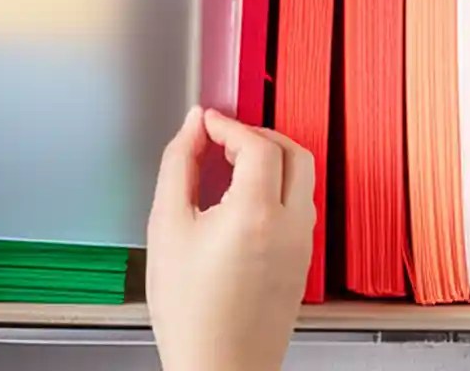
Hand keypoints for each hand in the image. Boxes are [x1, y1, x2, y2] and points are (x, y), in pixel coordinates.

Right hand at [146, 108, 314, 370]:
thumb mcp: (166, 226)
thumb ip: (179, 165)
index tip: (206, 122)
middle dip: (258, 134)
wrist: (217, 366)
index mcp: (255, 214)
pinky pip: (300, 206)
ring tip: (229, 166)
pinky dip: (277, 187)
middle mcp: (291, 226)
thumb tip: (191, 127)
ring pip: (303, 179)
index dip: (229, 124)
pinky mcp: (304, 261)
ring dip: (272, 159)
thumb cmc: (189, 311)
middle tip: (223, 136)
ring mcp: (303, 244)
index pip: (257, 144)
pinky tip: (241, 200)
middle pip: (295, 153)